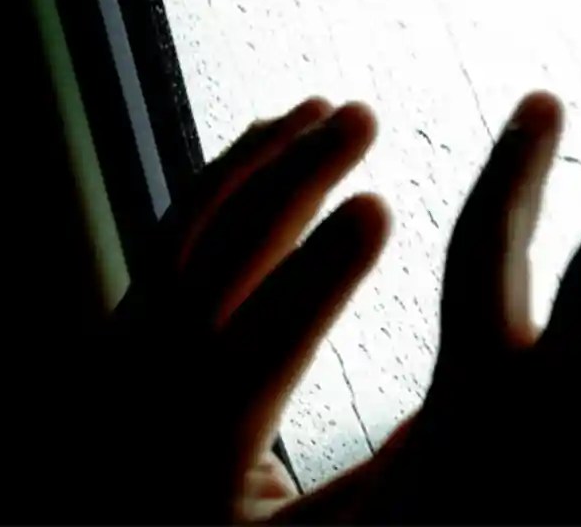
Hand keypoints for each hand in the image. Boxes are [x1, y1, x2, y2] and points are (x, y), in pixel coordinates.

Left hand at [0, 97, 389, 523]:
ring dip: (258, 158)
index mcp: (205, 439)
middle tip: (363, 116)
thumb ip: (381, 474)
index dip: (327, 267)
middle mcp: (151, 379)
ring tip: (321, 105)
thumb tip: (457, 406)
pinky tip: (264, 145)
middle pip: (225, 252)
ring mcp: (126, 346)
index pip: (272, 333)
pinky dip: (220, 180)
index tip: (382, 204)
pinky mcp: (123, 330)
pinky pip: (169, 234)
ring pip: (188, 227)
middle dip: (299, 175)